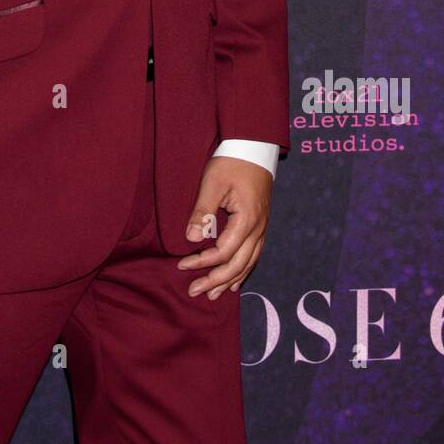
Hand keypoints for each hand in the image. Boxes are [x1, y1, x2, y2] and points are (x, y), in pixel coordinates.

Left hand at [177, 156, 272, 299]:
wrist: (254, 148)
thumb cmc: (231, 162)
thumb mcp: (212, 184)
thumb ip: (202, 212)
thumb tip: (192, 239)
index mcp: (246, 219)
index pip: (223, 252)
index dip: (202, 262)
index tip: (182, 265)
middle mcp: (258, 228)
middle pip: (237, 265)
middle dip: (215, 281)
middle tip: (194, 291)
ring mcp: (262, 228)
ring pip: (248, 263)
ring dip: (229, 281)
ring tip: (212, 295)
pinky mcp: (261, 225)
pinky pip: (254, 255)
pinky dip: (243, 271)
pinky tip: (235, 281)